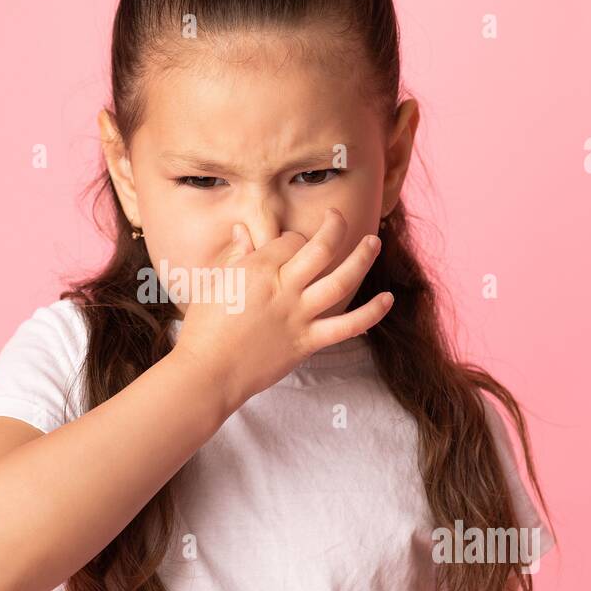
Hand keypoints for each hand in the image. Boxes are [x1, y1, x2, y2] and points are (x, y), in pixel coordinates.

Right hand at [170, 207, 392, 412]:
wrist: (208, 373)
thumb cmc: (203, 329)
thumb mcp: (214, 284)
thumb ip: (235, 257)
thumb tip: (242, 231)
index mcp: (258, 269)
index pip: (289, 241)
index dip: (293, 239)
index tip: (292, 245)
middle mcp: (283, 288)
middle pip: (321, 248)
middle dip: (335, 227)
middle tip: (341, 218)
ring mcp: (299, 316)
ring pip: (341, 281)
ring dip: (362, 259)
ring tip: (374, 243)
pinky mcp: (307, 342)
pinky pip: (347, 326)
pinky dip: (371, 313)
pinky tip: (387, 300)